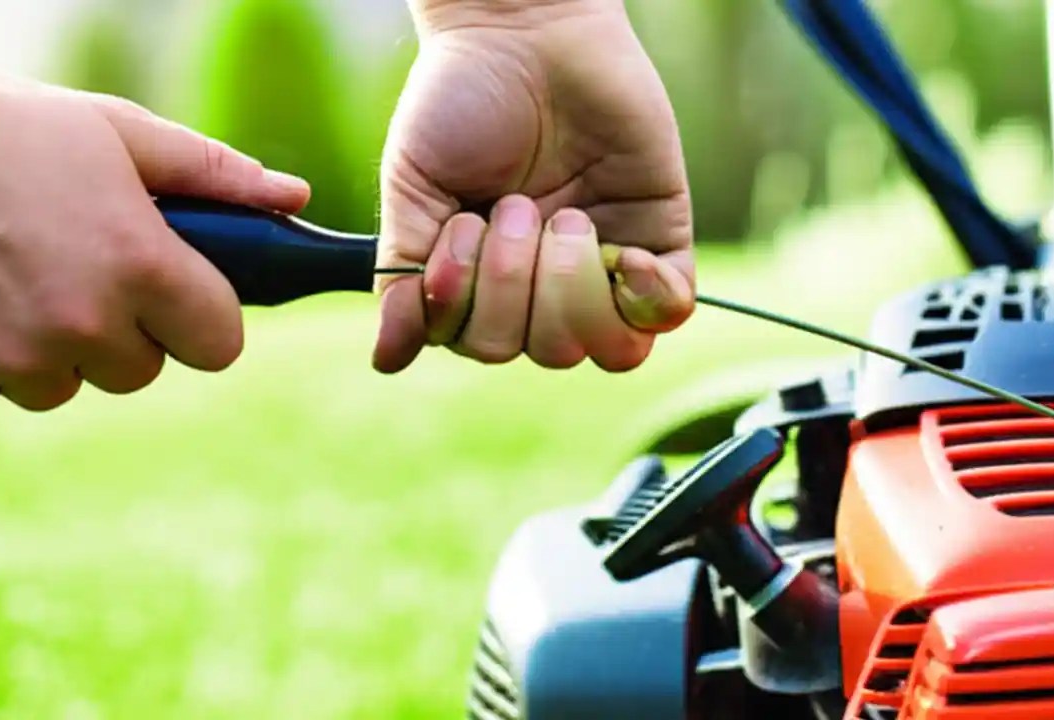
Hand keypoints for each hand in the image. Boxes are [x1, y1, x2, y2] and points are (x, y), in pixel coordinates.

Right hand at [0, 69, 309, 410]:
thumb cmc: (12, 128)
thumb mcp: (122, 134)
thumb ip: (216, 173)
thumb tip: (296, 199)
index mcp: (139, 264)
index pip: (220, 345)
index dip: (202, 320)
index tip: (178, 298)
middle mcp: (81, 321)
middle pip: (141, 371)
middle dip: (124, 330)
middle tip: (80, 270)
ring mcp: (11, 357)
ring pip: (66, 386)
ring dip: (53, 349)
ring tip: (14, 276)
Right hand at [375, 0, 694, 372]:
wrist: (523, 29)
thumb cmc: (458, 101)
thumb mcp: (413, 190)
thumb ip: (403, 277)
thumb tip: (386, 359)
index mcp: (486, 283)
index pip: (487, 347)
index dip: (469, 307)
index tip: (458, 230)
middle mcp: (545, 286)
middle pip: (545, 351)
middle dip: (518, 283)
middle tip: (512, 206)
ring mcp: (603, 266)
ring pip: (605, 345)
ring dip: (573, 285)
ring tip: (561, 215)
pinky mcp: (658, 239)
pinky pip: (667, 312)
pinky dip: (647, 296)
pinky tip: (623, 252)